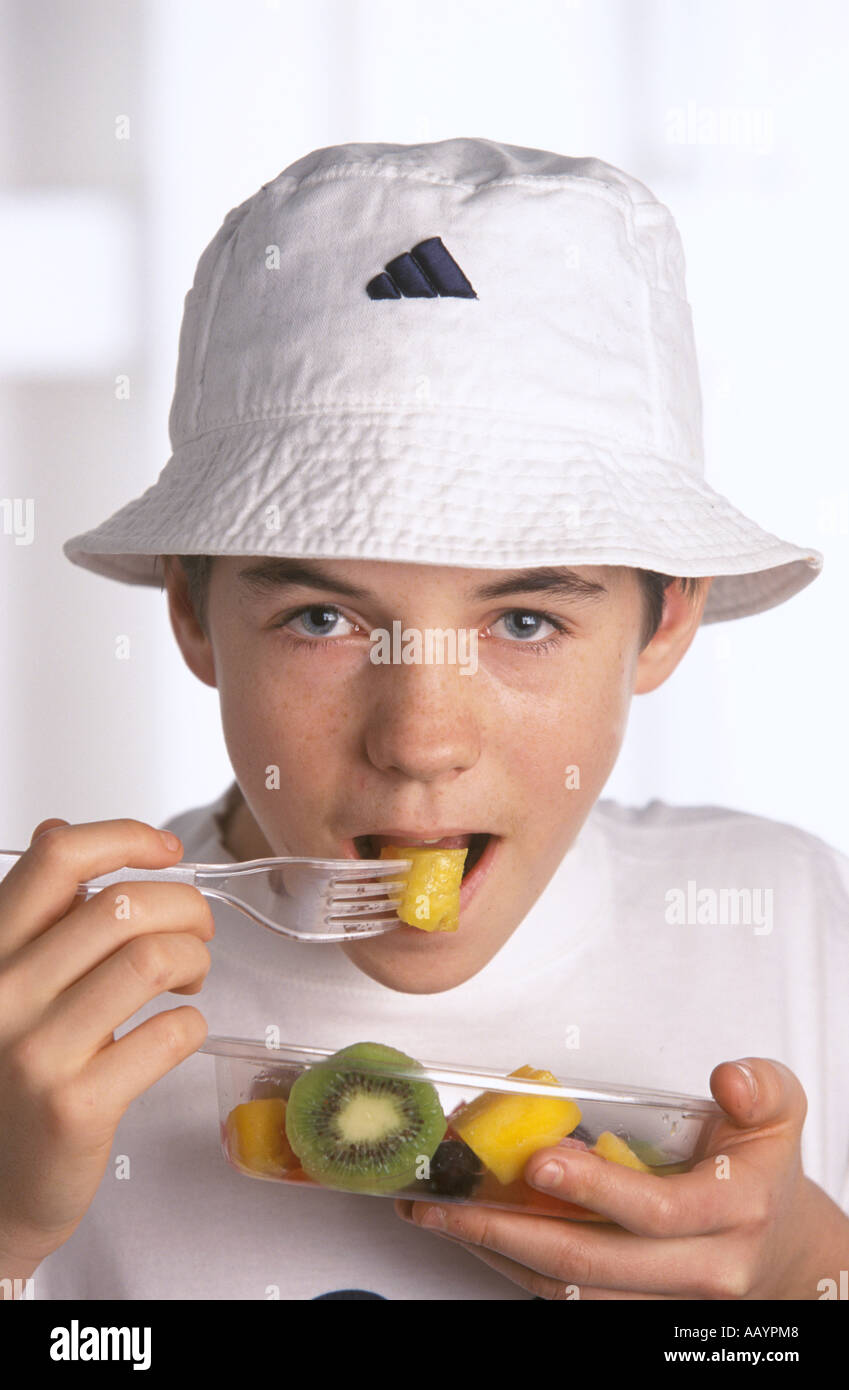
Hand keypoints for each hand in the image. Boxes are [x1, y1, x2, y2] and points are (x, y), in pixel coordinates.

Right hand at [0, 818, 213, 1289]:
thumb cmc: (10, 1079)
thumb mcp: (7, 984)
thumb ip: (32, 916)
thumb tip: (59, 830)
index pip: (57, 858)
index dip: (126, 837)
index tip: (168, 850)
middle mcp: (2, 993)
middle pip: (122, 905)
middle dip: (185, 906)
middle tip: (196, 932)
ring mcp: (37, 1052)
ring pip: (151, 959)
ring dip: (193, 959)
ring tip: (189, 978)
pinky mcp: (76, 1106)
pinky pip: (168, 1033)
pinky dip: (191, 1023)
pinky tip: (177, 1031)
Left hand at [396, 1057, 848, 1298]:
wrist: (777, 1243)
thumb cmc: (761, 1170)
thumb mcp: (778, 1111)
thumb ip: (759, 1088)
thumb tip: (729, 1079)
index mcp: (732, 1213)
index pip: (658, 1211)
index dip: (596, 1189)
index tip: (541, 1160)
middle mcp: (698, 1268)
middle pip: (594, 1261)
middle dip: (512, 1228)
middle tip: (454, 1197)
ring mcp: (660, 1297)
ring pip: (569, 1288)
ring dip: (497, 1250)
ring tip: (440, 1212)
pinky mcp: (630, 1307)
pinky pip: (564, 1295)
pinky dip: (511, 1262)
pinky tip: (472, 1227)